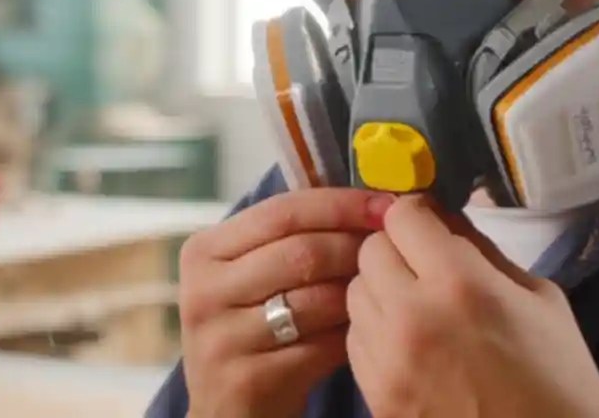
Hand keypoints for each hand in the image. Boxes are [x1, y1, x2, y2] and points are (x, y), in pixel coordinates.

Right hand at [178, 188, 389, 417]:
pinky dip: (351, 335)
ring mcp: (220, 337)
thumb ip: (294, 236)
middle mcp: (203, 290)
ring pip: (314, 300)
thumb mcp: (254, 276)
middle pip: (301, 252)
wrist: (229, 410)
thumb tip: (369, 201)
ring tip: (385, 289)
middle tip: (394, 249)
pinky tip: (368, 331)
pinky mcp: (246, 379)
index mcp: (205, 251)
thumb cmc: (254, 330)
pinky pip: (320, 346)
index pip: (282, 211)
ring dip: (358, 293)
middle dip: (356, 247)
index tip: (384, 205)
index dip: (340, 204)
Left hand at [346, 195, 598, 417]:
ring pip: (355, 293)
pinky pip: (356, 339)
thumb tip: (445, 222)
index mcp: (461, 283)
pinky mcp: (375, 396)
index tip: (431, 225)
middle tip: (424, 266)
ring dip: (381, 290)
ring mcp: (387, 360)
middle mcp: (412, 315)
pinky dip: (375, 331)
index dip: (418, 215)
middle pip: (370, 250)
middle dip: (396, 249)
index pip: (403, 215)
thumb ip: (484, 253)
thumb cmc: (559, 379)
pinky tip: (409, 343)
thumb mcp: (540, 299)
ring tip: (417, 307)